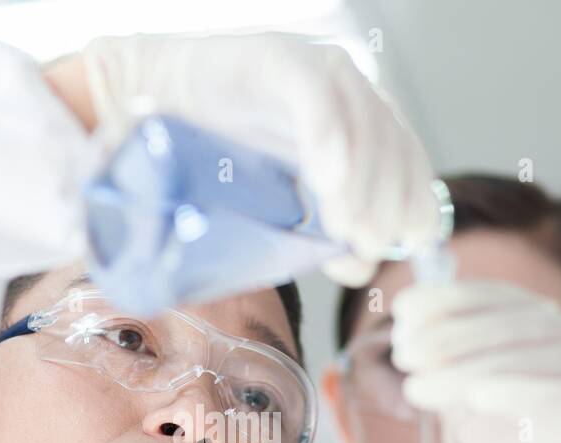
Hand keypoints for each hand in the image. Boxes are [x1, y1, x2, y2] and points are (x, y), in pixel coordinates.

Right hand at [79, 33, 439, 286]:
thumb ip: (321, 232)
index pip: (409, 164)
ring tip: (349, 227)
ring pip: (362, 125)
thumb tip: (359, 266)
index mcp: (361, 127)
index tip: (402, 246)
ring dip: (361, 183)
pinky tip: (329, 180)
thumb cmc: (216, 166)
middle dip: (385, 201)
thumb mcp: (282, 205)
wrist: (148, 112)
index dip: (413, 204)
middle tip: (366, 243)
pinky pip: (314, 98)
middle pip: (392, 147)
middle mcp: (349, 94)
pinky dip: (327, 139)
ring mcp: (315, 73)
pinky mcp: (275, 59)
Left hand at [391, 280, 560, 442]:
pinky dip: (516, 391)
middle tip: (404, 353)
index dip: (451, 299)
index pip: (501, 299)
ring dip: (467, 368)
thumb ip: (449, 367)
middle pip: (515, 322)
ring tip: (417, 386)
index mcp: (550, 333)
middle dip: (452, 334)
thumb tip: (406, 332)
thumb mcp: (470, 405)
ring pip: (531, 357)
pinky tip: (476, 397)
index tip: (403, 309)